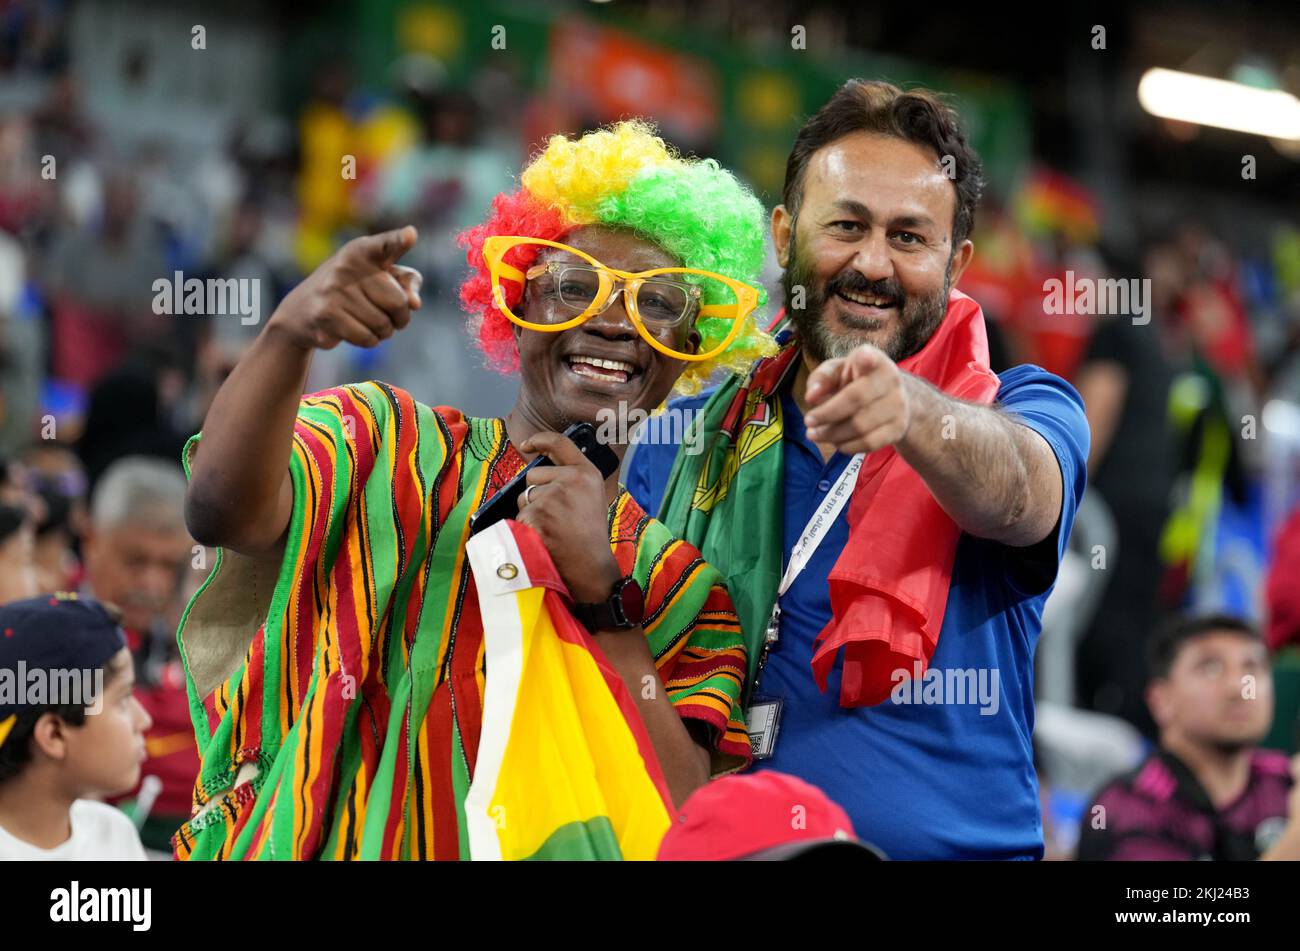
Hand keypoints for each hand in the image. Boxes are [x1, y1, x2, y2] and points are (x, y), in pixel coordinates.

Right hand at [265, 226, 422, 350]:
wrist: (301, 311)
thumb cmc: (351, 291)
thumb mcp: (378, 278)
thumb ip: (406, 282)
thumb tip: (415, 303)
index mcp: (362, 251)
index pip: (385, 245)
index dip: (399, 240)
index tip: (411, 235)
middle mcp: (346, 266)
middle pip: (398, 303)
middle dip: (401, 317)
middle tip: (391, 317)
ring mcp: (333, 290)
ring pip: (383, 325)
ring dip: (383, 332)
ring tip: (368, 322)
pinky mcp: (325, 315)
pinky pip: (367, 338)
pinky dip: (369, 340)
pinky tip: (356, 331)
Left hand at [514, 431, 621, 603]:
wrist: (591, 567)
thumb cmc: (590, 537)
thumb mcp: (592, 498)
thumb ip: (573, 481)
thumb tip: (544, 473)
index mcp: (588, 473)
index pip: (560, 442)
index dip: (540, 440)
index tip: (527, 445)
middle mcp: (571, 479)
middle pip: (533, 476)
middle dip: (535, 494)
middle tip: (555, 517)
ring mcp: (553, 496)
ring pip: (524, 497)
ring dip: (530, 512)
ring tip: (551, 530)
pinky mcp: (538, 513)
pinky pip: (520, 516)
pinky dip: (526, 528)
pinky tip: (544, 538)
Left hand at [803, 343, 915, 454]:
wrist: (890, 399)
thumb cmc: (855, 381)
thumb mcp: (836, 372)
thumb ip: (821, 379)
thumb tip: (811, 397)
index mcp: (874, 360)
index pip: (870, 358)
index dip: (866, 359)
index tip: (863, 358)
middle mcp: (891, 380)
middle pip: (856, 399)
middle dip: (827, 413)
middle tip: (808, 422)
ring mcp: (898, 406)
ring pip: (861, 426)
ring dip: (832, 434)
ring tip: (815, 435)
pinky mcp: (898, 429)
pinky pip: (869, 443)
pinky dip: (847, 446)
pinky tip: (836, 443)